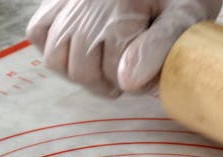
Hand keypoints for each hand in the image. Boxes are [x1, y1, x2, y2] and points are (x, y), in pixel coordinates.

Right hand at [26, 0, 222, 95]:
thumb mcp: (183, 16)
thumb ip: (158, 47)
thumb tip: (126, 82)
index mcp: (121, 9)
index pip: (113, 72)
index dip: (131, 83)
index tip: (144, 79)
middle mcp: (88, 5)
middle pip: (80, 69)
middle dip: (102, 82)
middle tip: (123, 78)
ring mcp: (69, 1)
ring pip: (55, 56)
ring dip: (76, 70)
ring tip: (100, 67)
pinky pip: (39, 30)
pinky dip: (52, 45)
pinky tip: (77, 48)